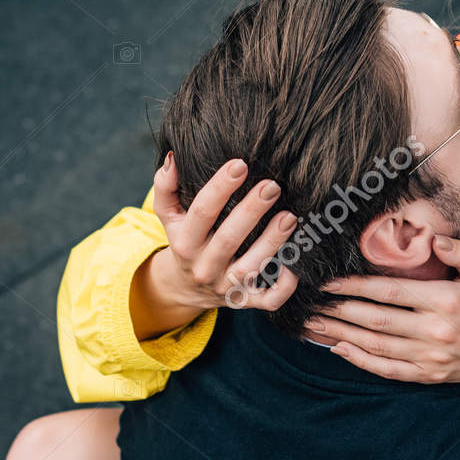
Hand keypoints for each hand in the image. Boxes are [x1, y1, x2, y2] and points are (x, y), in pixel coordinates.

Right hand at [145, 153, 299, 313]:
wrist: (184, 288)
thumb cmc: (183, 240)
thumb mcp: (168, 216)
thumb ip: (165, 187)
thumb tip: (174, 158)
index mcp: (185, 243)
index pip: (202, 213)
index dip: (220, 188)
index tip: (240, 164)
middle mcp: (204, 268)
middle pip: (228, 239)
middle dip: (251, 211)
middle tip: (272, 186)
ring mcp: (225, 287)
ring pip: (250, 267)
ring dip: (272, 242)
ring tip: (290, 216)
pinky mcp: (244, 300)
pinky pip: (267, 301)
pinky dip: (283, 288)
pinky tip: (294, 265)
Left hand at [307, 235, 459, 428]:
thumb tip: (433, 239)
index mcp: (446, 301)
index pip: (390, 293)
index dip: (355, 287)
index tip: (328, 282)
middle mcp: (435, 331)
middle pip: (376, 320)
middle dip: (339, 310)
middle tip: (308, 303)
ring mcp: (430, 357)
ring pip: (376, 345)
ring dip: (341, 335)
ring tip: (313, 325)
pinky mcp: (428, 375)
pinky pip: (388, 370)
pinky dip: (361, 361)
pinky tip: (338, 350)